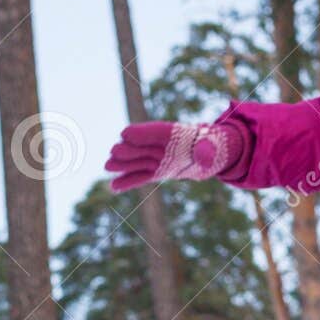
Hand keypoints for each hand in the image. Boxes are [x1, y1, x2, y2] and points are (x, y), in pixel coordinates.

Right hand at [105, 120, 243, 191]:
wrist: (210, 155)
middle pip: (141, 147)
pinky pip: (141, 177)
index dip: (140, 133)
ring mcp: (157, 159)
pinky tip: (114, 187)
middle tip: (113, 152)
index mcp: (173, 134)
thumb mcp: (212, 147)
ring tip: (107, 166)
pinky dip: (128, 182)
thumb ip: (206, 150)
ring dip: (122, 165)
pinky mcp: (156, 172)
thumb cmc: (211, 146)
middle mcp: (161, 146)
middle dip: (128, 150)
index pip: (153, 131)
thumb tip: (204, 156)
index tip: (125, 133)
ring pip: (137, 163)